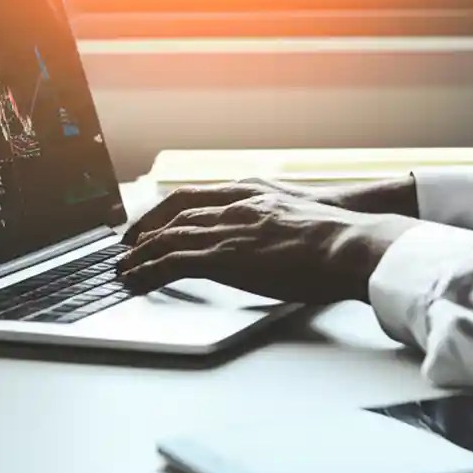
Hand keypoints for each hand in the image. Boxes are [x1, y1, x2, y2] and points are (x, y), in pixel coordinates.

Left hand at [121, 176, 417, 246]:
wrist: (349, 244)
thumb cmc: (338, 237)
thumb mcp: (302, 217)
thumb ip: (280, 223)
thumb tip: (281, 241)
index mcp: (252, 192)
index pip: (195, 195)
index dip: (166, 209)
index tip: (151, 221)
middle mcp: (233, 205)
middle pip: (173, 213)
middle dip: (145, 230)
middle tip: (127, 246)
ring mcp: (227, 230)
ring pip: (168, 237)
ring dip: (140, 254)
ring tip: (123, 269)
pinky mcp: (222, 257)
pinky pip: (173, 263)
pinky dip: (148, 271)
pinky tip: (137, 280)